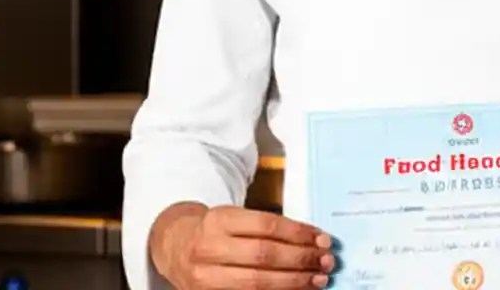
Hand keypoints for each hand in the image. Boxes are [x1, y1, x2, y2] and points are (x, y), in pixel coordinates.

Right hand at [151, 202, 334, 288]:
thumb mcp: (233, 217)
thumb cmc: (213, 230)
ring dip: (293, 282)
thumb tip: (312, 240)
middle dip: (301, 259)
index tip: (322, 238)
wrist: (173, 246)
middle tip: (326, 260)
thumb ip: (265, 227)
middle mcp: (208, 248)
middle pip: (263, 256)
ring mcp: (204, 278)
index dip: (298, 233)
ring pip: (256, 283)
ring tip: (317, 279)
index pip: (266, 225)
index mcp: (218, 220)